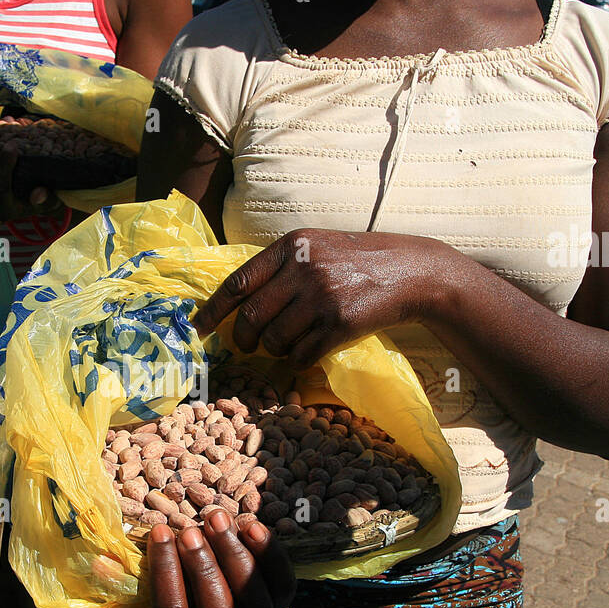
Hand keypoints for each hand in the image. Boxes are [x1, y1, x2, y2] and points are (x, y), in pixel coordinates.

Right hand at [148, 507, 294, 607]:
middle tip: (189, 532)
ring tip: (217, 520)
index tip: (160, 532)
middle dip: (203, 571)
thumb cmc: (185, 578)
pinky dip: (269, 554)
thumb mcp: (167, 578)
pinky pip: (283, 583)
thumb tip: (140, 541)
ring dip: (234, 557)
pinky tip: (251, 527)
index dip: (166, 575)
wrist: (226, 585)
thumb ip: (160, 567)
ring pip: (254, 601)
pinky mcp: (281, 604)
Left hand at [192, 229, 450, 369]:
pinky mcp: (340, 324)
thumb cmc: (355, 260)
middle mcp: (303, 269)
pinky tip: (305, 352)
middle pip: (252, 318)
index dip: (214, 310)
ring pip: (274, 340)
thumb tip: (237, 303)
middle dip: (243, 340)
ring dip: (273, 350)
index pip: (238, 283)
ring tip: (284, 345)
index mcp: (290, 247)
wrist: (409, 270)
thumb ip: (279, 267)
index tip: (199, 328)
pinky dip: (296, 360)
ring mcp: (322, 297)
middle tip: (247, 346)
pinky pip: (301, 354)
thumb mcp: (315, 248)